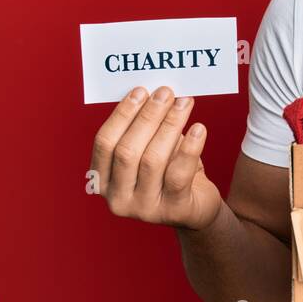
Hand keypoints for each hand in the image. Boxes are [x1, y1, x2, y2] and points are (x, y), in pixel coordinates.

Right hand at [90, 85, 221, 230]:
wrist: (197, 207)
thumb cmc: (169, 171)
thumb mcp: (151, 151)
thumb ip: (145, 130)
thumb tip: (155, 93)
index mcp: (103, 181)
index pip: (105, 143)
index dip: (122, 115)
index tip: (140, 91)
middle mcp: (117, 198)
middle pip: (127, 150)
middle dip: (147, 117)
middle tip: (165, 93)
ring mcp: (144, 209)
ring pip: (152, 160)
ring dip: (169, 126)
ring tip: (184, 103)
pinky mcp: (173, 211)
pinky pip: (179, 175)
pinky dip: (189, 148)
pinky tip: (199, 128)